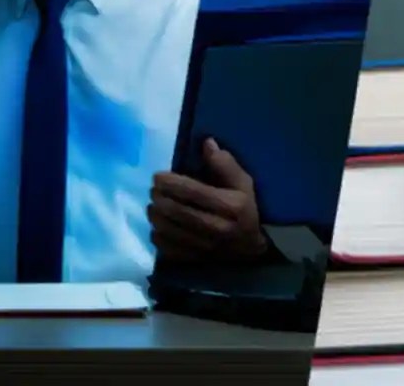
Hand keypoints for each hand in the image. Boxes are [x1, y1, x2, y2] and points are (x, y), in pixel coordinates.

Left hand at [148, 138, 268, 264]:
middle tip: (153, 190)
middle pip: (178, 211)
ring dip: (156, 216)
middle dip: (160, 198)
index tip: (158, 176)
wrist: (251, 248)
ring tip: (153, 206)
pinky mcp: (195, 260)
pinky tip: (158, 227)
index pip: (193, 192)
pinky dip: (158, 236)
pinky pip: (168, 249)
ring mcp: (205, 247)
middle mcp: (217, 228)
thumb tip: (206, 143)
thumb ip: (225, 163)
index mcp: (230, 206)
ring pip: (170, 230)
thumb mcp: (244, 183)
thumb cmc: (245, 209)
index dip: (171, 183)